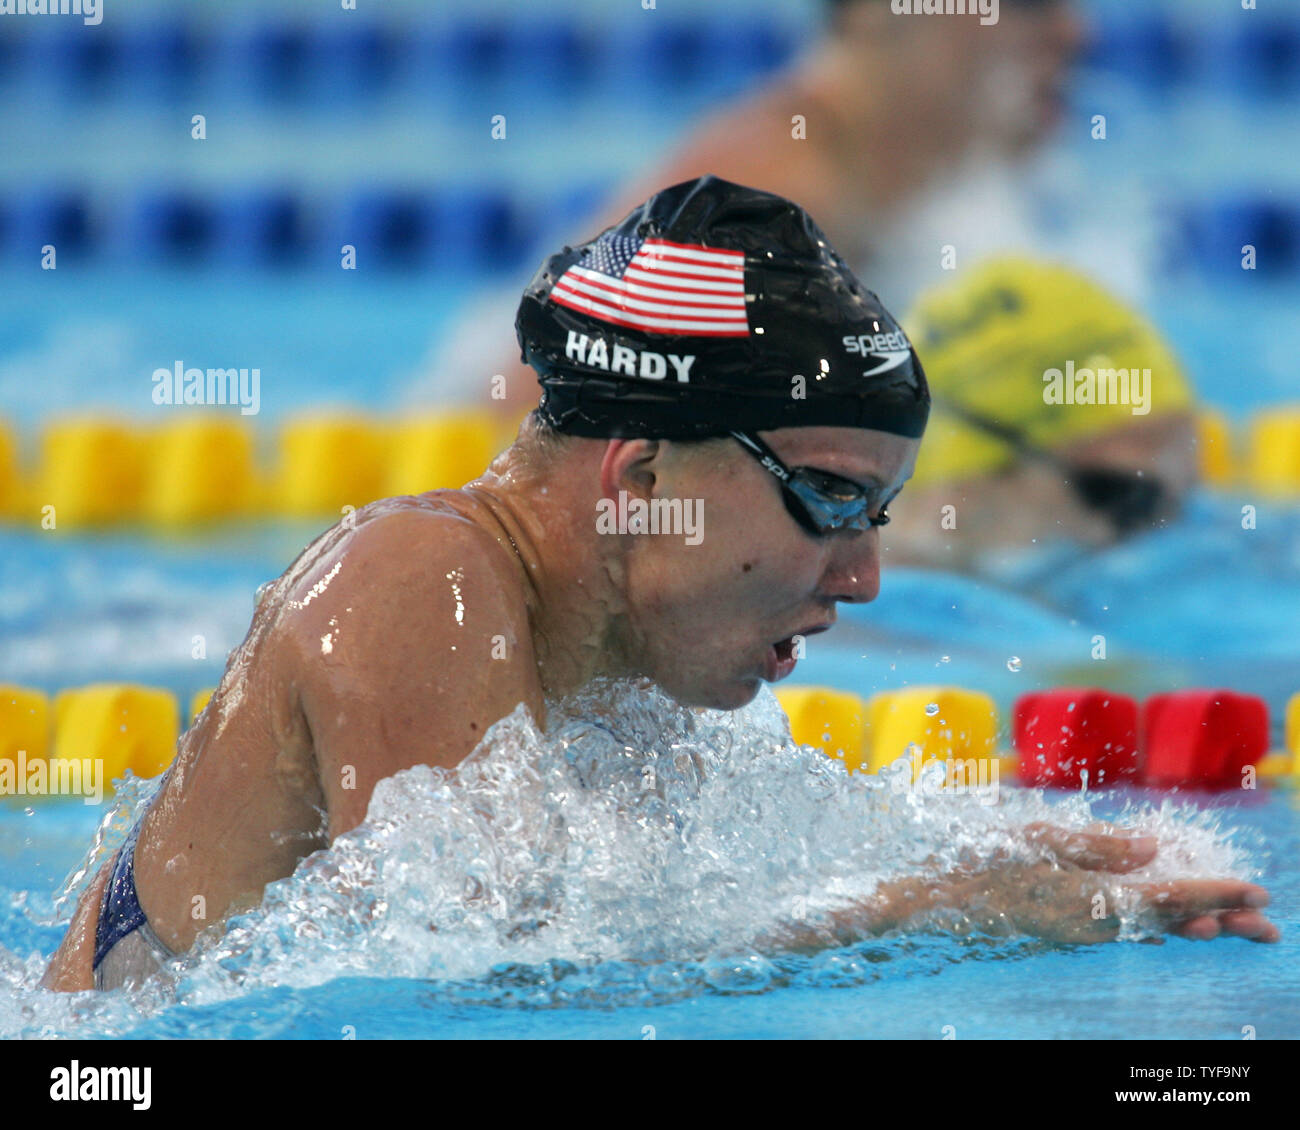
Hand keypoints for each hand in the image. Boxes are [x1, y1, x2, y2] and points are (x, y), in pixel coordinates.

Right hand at [932, 821, 1279, 943]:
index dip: (1213, 892)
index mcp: (1087, 897)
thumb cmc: (982, 862)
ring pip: (1154, 927)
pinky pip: (1128, 927)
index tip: (1255, 890)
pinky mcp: (1073, 930)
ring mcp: (1083, 931)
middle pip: (1171, 922)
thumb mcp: (1038, 839)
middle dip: (1222, 920)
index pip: (1166, 896)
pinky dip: (1163, 923)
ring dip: (1199, 924)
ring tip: (1238, 928)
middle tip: (1270, 927)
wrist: (939, 902)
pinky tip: (1178, 925)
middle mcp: (1093, 923)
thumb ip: (1099, 845)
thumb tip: (1155, 847)